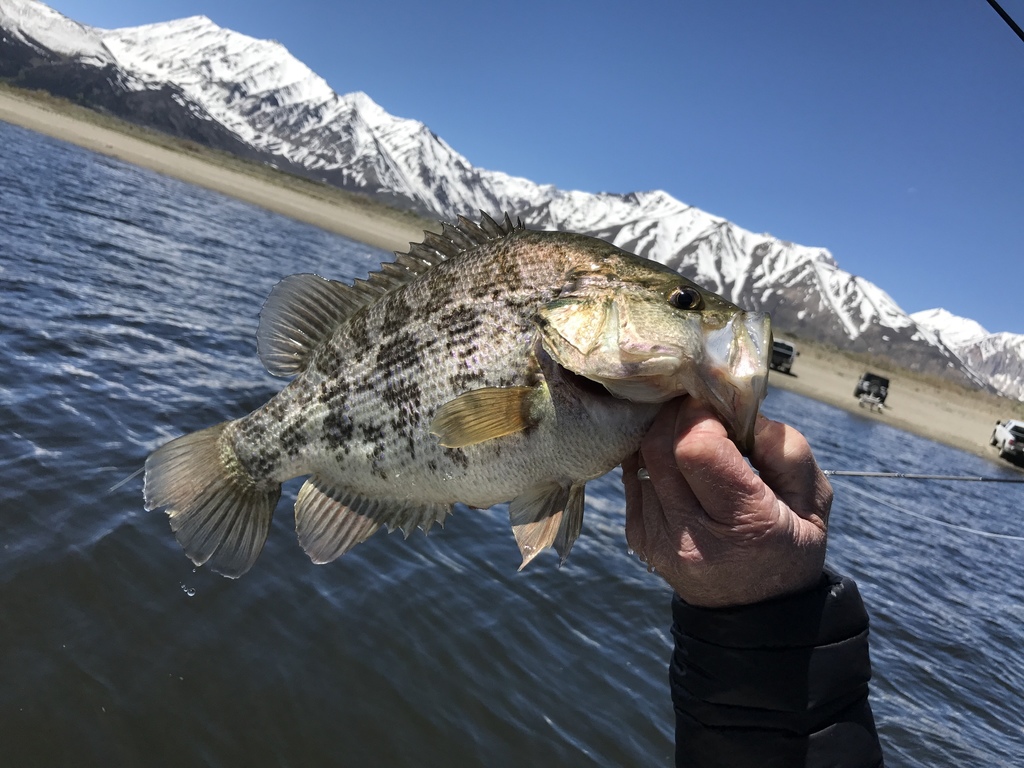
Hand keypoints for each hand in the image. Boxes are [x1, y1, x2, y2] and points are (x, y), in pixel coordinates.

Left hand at [622, 398, 831, 607]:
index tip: (719, 410)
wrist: (753, 614)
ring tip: (691, 431)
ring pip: (640, 457)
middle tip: (701, 409)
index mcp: (745, 525)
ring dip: (663, 432)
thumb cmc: (789, 545)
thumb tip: (738, 409)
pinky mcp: (638, 537)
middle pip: (659, 447)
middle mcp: (692, 537)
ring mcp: (657, 539)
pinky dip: (651, 454)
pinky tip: (676, 457)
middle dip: (678, 415)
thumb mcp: (814, 502)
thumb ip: (786, 450)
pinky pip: (632, 474)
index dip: (703, 415)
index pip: (697, 450)